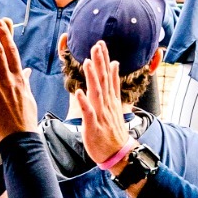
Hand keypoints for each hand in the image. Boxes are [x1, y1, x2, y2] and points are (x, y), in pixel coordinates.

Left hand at [71, 40, 133, 172]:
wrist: (118, 153)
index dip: (104, 60)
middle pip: (104, 80)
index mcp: (110, 99)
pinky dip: (84, 102)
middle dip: (99, 62)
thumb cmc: (112, 130)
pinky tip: (79, 91)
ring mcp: (101, 114)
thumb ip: (114, 84)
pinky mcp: (94, 126)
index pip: (108, 75)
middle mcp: (107, 104)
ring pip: (97, 93)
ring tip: (87, 62)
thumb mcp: (115, 104)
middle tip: (96, 45)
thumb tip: (114, 64)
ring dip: (92, 77)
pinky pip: (89, 113)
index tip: (100, 44)